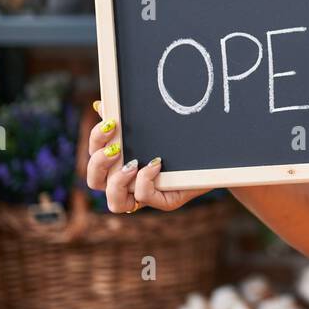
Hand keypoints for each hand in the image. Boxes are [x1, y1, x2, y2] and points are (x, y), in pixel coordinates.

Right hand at [85, 100, 203, 213]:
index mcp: (119, 162)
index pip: (93, 156)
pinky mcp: (164, 201)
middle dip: (99, 164)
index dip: (95, 141)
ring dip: (117, 181)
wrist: (215, 154)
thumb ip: (125, 121)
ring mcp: (144, 195)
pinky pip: (144, 197)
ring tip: (132, 164)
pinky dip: (145, 180)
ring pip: (114, 202)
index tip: (111, 123)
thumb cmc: (178, 142)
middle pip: (94, 182)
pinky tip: (156, 163)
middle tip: (116, 149)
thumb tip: (100, 105)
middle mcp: (128, 182)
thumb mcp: (151, 128)